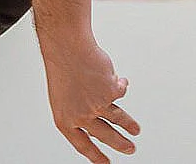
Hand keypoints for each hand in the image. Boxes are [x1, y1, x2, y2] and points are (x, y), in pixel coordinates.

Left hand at [44, 39, 138, 161]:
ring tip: (135, 129)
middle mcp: (82, 115)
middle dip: (120, 143)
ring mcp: (98, 105)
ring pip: (117, 118)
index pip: (82, 144)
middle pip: (106, 135)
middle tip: (129, 148)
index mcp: (65, 118)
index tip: (105, 163)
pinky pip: (120, 90)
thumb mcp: (61, 92)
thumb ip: (77, 107)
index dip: (94, 155)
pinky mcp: (112, 92)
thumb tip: (96, 117)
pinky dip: (120, 84)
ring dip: (128, 124)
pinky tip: (119, 80)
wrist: (66, 45)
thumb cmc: (60, 64)